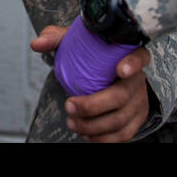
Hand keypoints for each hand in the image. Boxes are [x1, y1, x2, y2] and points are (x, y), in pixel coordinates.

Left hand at [32, 24, 150, 142]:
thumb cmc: (89, 55)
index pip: (139, 56)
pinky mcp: (136, 118)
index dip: (133, 64)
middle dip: (92, 106)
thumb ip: (54, 37)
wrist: (104, 72)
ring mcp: (139, 100)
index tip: (120, 69)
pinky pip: (123, 134)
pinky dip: (103, 138)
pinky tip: (86, 134)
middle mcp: (137, 79)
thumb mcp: (72, 41)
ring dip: (93, 126)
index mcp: (127, 55)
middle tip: (69, 106)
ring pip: (119, 119)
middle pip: (121, 96)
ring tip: (72, 122)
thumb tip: (37, 44)